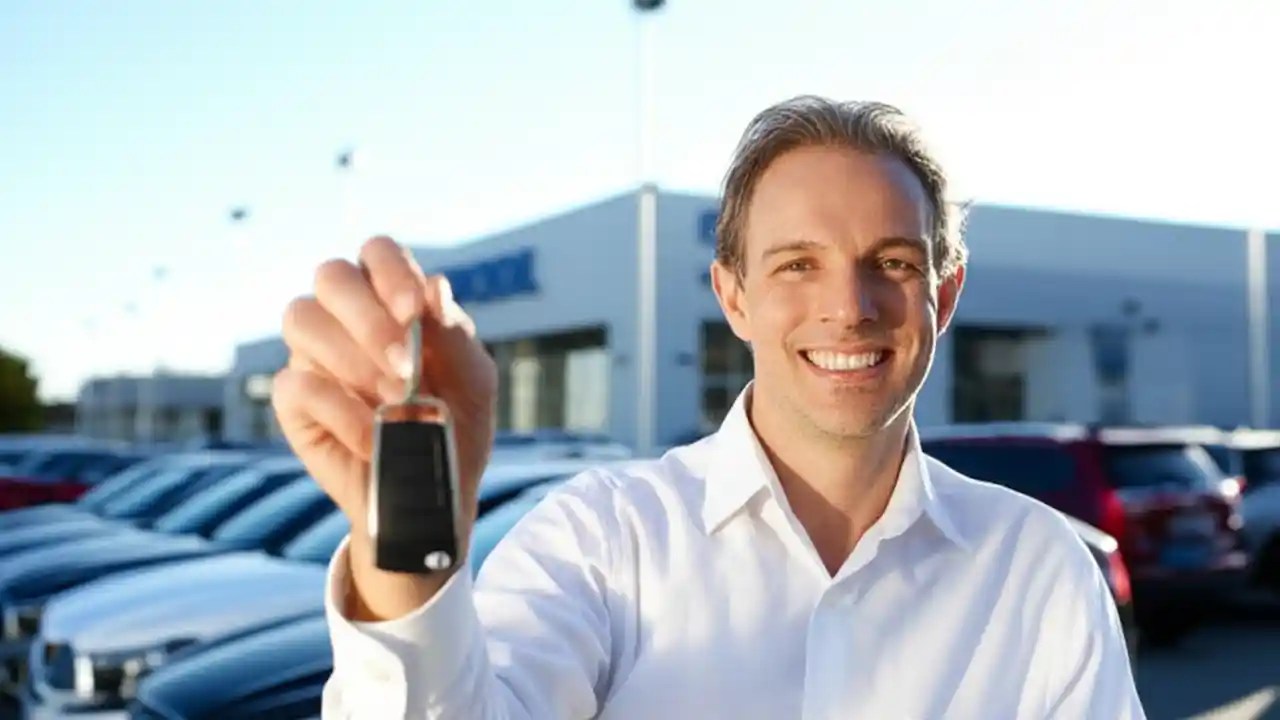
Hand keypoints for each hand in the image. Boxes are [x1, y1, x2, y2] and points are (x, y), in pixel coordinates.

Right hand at [272, 236, 497, 618]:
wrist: (433, 495)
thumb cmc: (455, 425)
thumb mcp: (473, 384)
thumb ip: (456, 337)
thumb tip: (436, 286)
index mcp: (393, 299)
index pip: (378, 252)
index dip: (391, 272)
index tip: (415, 311)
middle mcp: (346, 316)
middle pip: (331, 276)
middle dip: (368, 317)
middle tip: (406, 364)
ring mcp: (314, 355)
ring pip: (302, 319)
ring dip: (354, 359)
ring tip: (397, 400)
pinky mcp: (294, 401)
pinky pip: (296, 383)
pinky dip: (341, 409)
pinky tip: (374, 434)